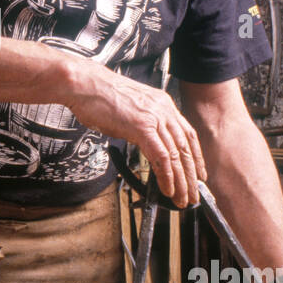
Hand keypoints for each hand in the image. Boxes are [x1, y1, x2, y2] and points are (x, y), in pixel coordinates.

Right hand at [66, 66, 204, 207]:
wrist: (84, 84)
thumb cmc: (98, 95)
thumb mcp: (129, 107)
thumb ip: (142, 122)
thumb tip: (145, 140)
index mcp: (162, 103)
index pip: (188, 134)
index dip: (195, 156)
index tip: (197, 173)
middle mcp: (163, 109)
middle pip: (186, 148)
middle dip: (191, 175)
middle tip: (193, 193)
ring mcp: (154, 118)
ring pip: (176, 156)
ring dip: (181, 181)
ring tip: (182, 198)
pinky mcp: (142, 127)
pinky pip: (161, 157)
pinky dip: (166, 176)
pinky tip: (167, 189)